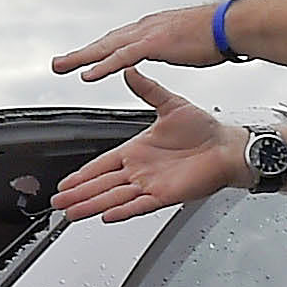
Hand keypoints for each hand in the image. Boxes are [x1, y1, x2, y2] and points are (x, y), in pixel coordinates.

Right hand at [48, 69, 248, 222]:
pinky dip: (123, 211)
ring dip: (92, 205)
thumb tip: (130, 71)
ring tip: (72, 213)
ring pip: (114, 197)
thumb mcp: (171, 104)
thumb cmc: (205, 129)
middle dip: (78, 194)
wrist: (228, 147)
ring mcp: (151, 184)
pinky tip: (106, 216)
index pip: (101, 164)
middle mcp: (141, 170)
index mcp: (137, 150)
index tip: (65, 182)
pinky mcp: (166, 195)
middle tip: (58, 202)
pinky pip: (140, 206)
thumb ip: (148, 89)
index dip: (82, 174)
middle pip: (101, 185)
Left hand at [51, 2, 238, 85]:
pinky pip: (123, 57)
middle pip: (105, 42)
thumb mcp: (184, 42)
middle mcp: (145, 28)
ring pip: (107, 47)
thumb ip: (170, 46)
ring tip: (62, 66)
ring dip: (82, 57)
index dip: (99, 51)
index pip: (118, 41)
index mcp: (152, 28)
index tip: (83, 59)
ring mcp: (148, 34)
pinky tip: (89, 74)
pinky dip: (103, 66)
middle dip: (81, 53)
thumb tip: (168, 49)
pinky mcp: (155, 43)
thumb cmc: (216, 34)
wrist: (232, 24)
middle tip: (58, 63)